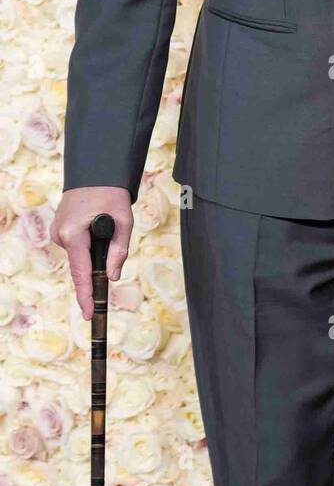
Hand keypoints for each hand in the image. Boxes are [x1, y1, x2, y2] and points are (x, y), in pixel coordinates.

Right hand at [51, 187, 132, 320]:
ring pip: (81, 255)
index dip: (86, 295)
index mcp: (73, 234)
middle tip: (113, 234)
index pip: (80, 273)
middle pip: (82, 264)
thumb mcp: (124, 221)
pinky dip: (88, 242)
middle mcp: (60, 236)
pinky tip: (96, 223)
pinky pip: (77, 245)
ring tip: (107, 221)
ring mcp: (57, 232)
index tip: (88, 314)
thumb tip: (112, 277)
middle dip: (98, 262)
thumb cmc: (110, 193)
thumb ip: (119, 250)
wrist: (95, 171)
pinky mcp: (60, 229)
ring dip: (95, 248)